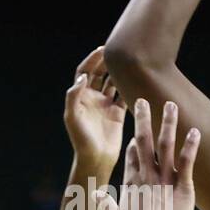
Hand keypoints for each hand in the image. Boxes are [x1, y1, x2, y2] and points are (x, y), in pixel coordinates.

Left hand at [64, 47, 126, 172]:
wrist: (96, 159)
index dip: (92, 59)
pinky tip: (137, 79)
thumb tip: (82, 77)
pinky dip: (129, 88)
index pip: (84, 72)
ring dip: (118, 72)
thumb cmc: (81, 140)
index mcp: (80, 97)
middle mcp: (92, 98)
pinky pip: (124, 96)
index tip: (102, 50)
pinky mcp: (117, 113)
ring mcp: (105, 105)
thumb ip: (74, 96)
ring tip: (129, 61)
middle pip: (99, 74)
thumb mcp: (73, 117)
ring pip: (112, 83)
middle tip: (118, 51)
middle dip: (106, 62)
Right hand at [96, 99, 198, 209]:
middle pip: (143, 140)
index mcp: (131, 181)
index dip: (133, 142)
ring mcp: (164, 178)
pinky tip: (195, 131)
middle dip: (143, 119)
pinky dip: (191, 145)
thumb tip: (95, 196)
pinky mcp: (182, 185)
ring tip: (171, 105)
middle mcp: (146, 174)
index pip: (131, 155)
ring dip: (168, 123)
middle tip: (142, 101)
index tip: (134, 133)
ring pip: (165, 144)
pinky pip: (187, 161)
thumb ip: (106, 203)